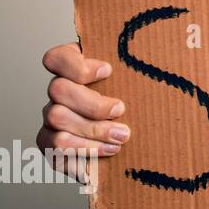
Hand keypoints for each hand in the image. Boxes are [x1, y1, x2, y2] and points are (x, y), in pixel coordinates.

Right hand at [38, 43, 129, 181]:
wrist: (131, 140)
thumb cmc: (138, 103)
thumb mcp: (138, 82)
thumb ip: (137, 68)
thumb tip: (158, 59)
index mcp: (76, 70)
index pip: (57, 58)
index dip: (76, 65)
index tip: (108, 70)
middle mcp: (59, 92)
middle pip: (58, 89)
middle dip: (93, 103)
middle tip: (121, 110)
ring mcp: (51, 117)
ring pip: (57, 117)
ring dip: (93, 129)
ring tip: (121, 136)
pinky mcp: (50, 143)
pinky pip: (56, 146)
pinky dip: (86, 149)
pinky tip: (108, 150)